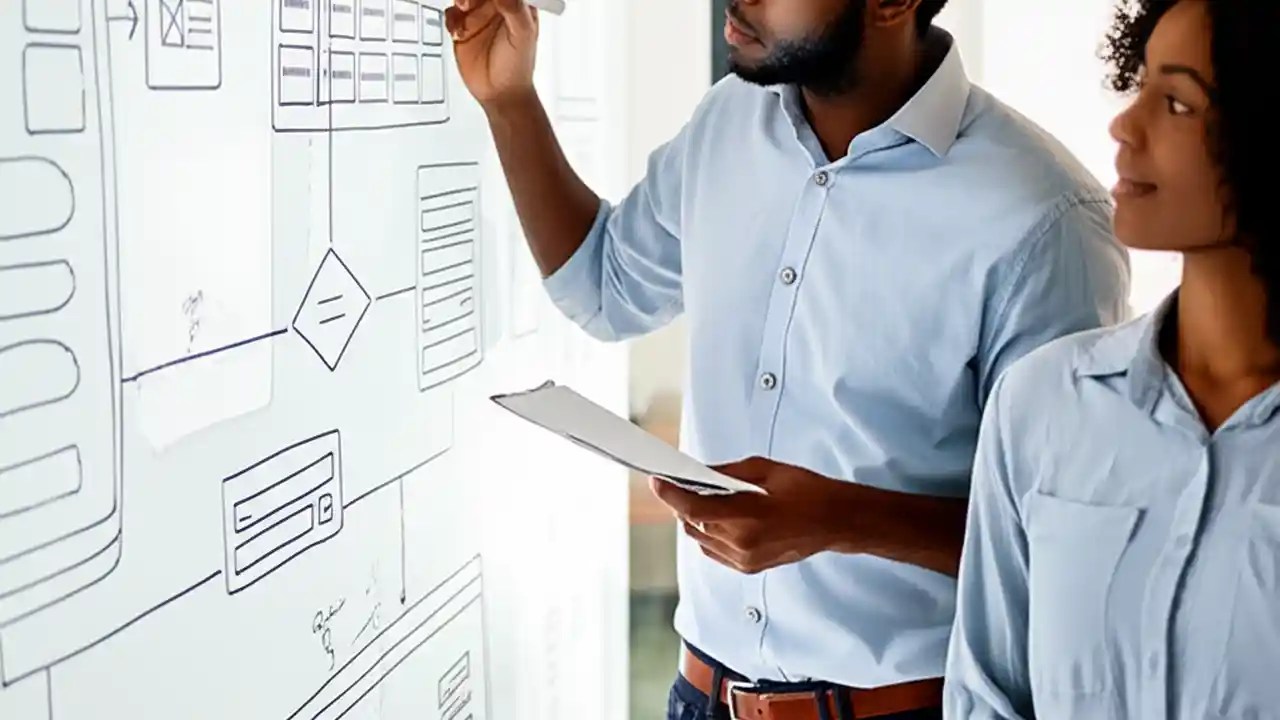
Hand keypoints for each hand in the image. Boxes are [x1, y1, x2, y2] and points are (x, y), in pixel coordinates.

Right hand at [444, 0, 538, 107]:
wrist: (499, 92)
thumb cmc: (517, 66)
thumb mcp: (523, 35)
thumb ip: (515, 9)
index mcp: (517, 2)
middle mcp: (497, 5)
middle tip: (469, 0)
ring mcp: (478, 15)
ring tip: (464, 8)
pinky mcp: (462, 27)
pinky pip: (451, 12)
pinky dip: (452, 18)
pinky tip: (459, 32)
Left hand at [650, 457, 855, 573]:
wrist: (836, 521)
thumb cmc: (806, 490)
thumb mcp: (765, 470)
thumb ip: (726, 473)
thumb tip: (697, 472)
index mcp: (746, 517)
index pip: (693, 508)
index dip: (670, 494)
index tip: (656, 480)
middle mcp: (741, 544)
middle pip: (692, 524)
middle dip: (681, 503)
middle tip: (678, 483)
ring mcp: (744, 560)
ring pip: (700, 539)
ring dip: (694, 519)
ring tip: (699, 498)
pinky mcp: (749, 568)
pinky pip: (713, 551)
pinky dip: (707, 534)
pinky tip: (716, 518)